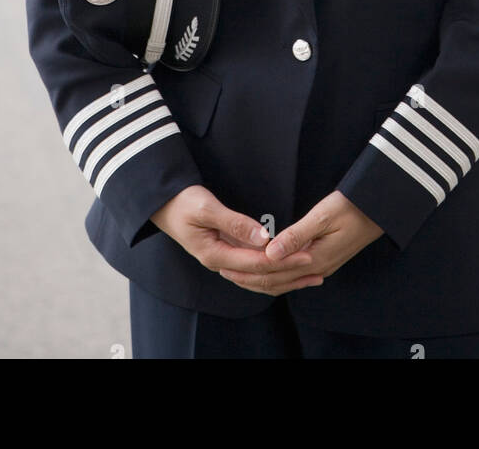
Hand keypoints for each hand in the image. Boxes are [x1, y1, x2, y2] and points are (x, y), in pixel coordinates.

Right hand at [150, 186, 319, 290]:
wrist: (162, 203)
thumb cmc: (182, 202)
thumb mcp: (206, 208)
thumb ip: (235, 222)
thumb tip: (264, 236)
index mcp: (215, 254)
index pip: (256, 263)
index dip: (283, 260)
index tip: (307, 255)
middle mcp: (220, 262)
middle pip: (260, 275)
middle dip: (289, 273)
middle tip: (316, 268)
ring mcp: (223, 258)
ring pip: (258, 274)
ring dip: (284, 274)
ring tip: (309, 272)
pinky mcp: (226, 251)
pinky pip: (252, 264)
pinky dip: (272, 265)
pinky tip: (287, 262)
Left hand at [217, 191, 384, 294]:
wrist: (380, 208)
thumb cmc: (352, 206)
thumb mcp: (324, 215)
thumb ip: (296, 235)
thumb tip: (270, 252)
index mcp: (314, 258)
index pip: (273, 270)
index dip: (248, 267)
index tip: (226, 262)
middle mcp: (317, 268)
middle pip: (275, 281)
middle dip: (248, 278)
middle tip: (223, 271)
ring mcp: (322, 267)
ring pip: (284, 282)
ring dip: (260, 279)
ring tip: (237, 272)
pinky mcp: (324, 261)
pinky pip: (293, 276)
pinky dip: (275, 276)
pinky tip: (267, 269)